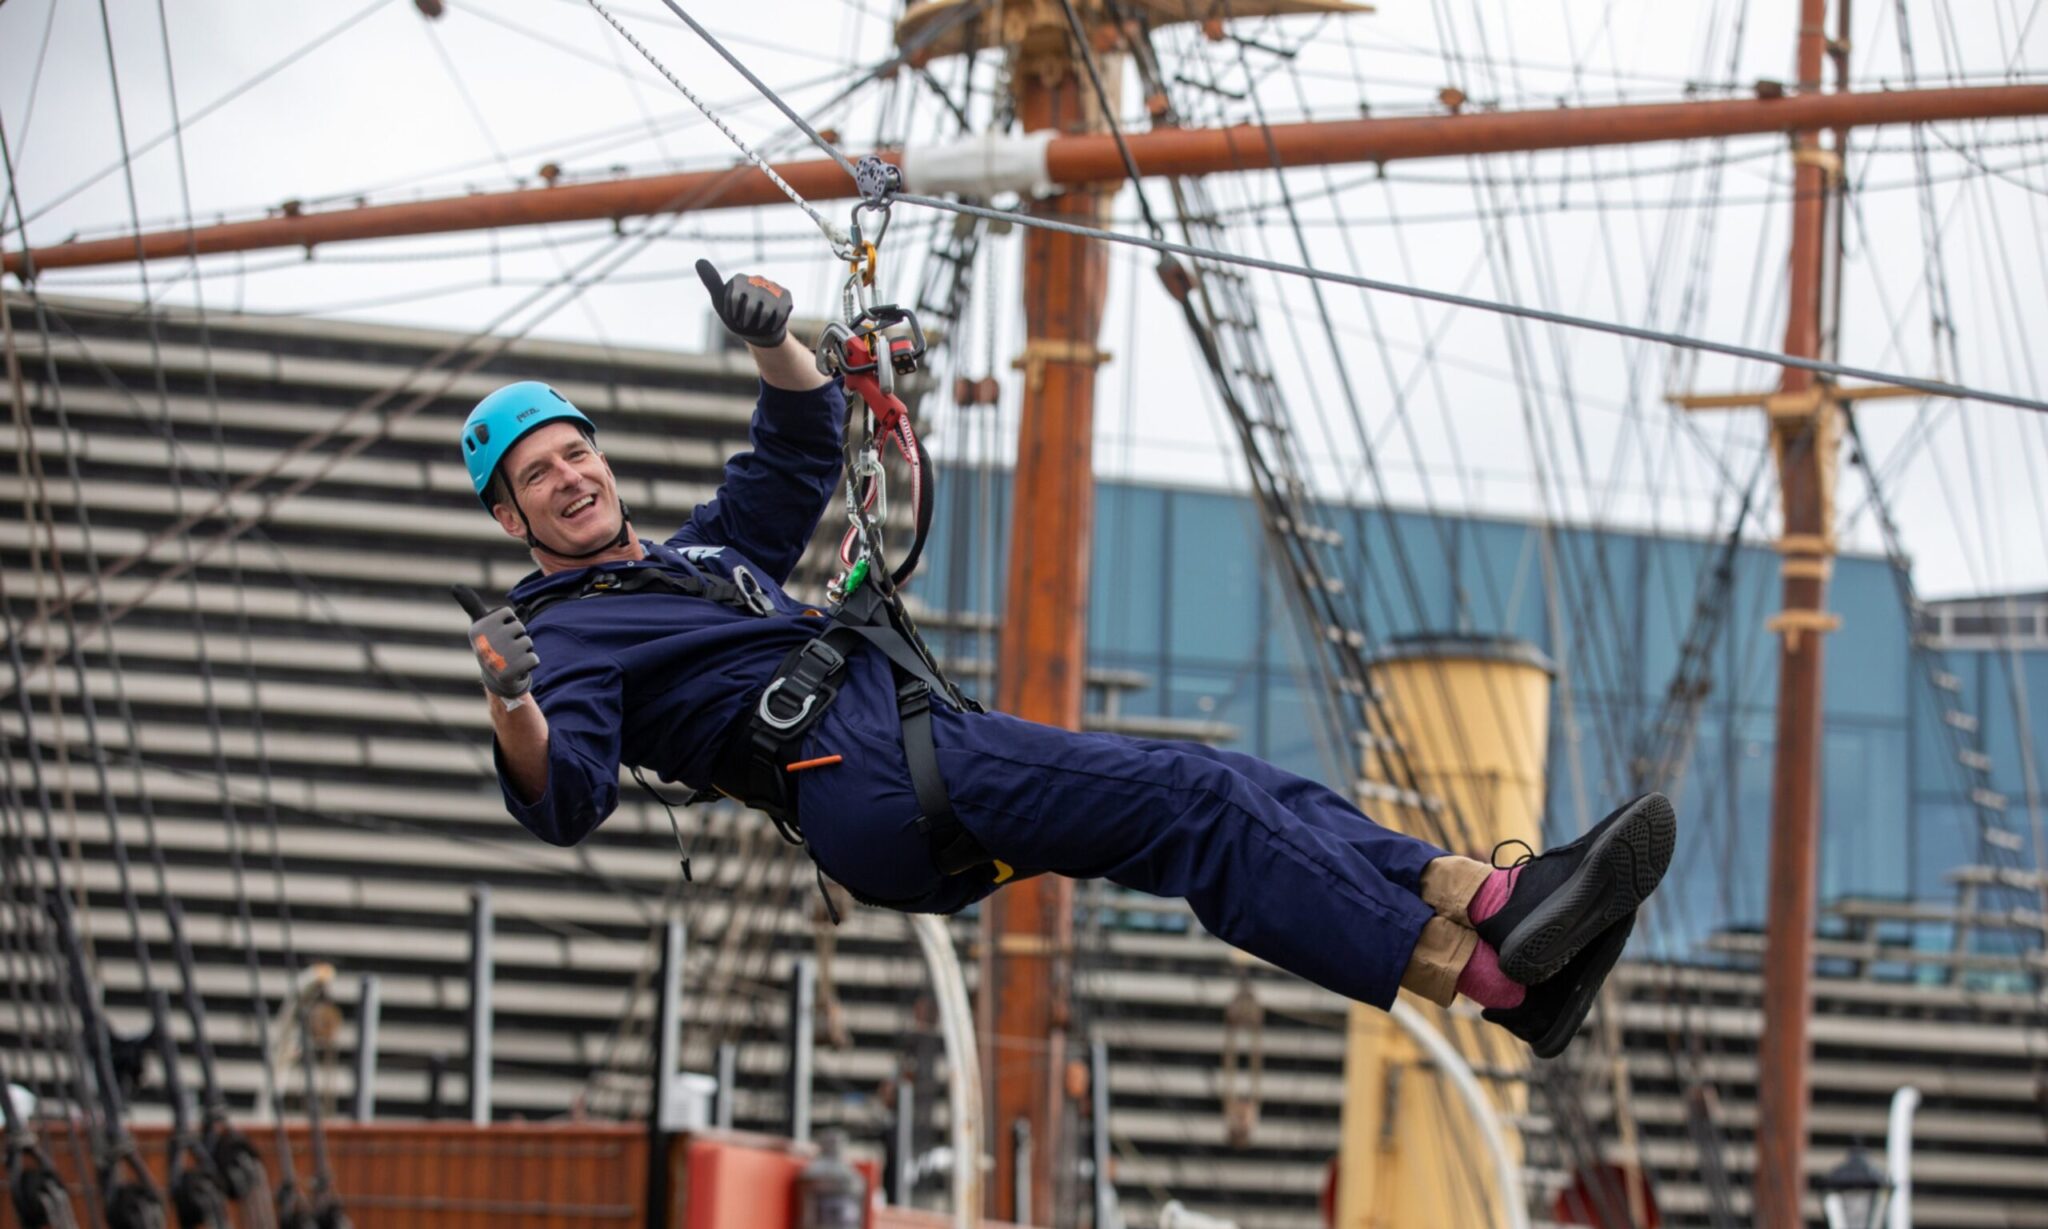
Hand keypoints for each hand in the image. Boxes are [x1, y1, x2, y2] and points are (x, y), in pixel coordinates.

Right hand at [452, 586, 537, 703]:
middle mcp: (484, 644)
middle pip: (519, 627)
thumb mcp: (482, 624)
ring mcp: (496, 659)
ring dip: (525, 650)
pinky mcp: (508, 674)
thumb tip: (454, 586)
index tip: (497, 632)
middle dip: (518, 636)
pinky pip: (534, 659)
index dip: (508, 621)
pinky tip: (520, 668)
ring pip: (528, 642)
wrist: (497, 679)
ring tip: (512, 658)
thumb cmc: (492, 646)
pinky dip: (531, 663)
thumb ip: (472, 604)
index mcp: (477, 629)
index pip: (507, 612)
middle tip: (506, 648)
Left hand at [696, 259, 792, 347]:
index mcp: (739, 280)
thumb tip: (699, 260)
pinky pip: (779, 314)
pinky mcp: (786, 296)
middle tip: (745, 323)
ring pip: (766, 312)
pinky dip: (772, 325)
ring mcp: (773, 287)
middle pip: (750, 307)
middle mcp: (757, 279)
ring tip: (757, 324)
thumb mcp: (720, 301)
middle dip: (746, 321)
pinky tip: (769, 325)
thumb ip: (711, 281)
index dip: (733, 314)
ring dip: (759, 324)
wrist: (758, 329)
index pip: (733, 300)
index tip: (734, 317)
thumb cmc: (737, 314)